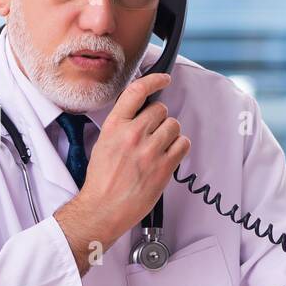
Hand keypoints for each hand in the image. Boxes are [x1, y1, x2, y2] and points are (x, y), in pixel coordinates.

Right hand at [55, 72, 189, 273]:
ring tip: (158, 148)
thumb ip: (122, 126)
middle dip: (159, 120)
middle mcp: (132, 134)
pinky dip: (179, 148)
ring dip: (170, 134)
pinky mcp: (164, 166)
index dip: (155, 80)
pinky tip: (167, 156)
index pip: (137, 91)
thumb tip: (140, 115)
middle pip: (160, 110)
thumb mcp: (103, 143)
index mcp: (114, 126)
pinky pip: (183, 144)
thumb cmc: (101, 180)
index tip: (164, 78)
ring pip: (174, 126)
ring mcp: (149, 150)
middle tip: (152, 134)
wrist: (103, 208)